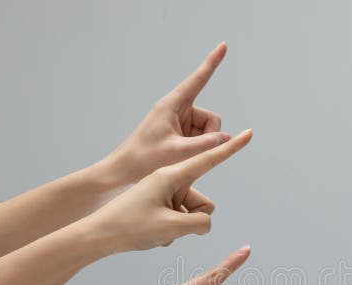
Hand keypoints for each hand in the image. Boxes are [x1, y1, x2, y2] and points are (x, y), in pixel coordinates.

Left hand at [84, 129, 251, 252]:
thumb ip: (200, 222)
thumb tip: (207, 221)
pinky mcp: (159, 201)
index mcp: (172, 174)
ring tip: (157, 231)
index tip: (250, 133)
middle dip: (196, 213)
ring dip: (183, 224)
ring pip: (192, 207)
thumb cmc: (130, 227)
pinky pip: (180, 215)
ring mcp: (163, 190)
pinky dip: (172, 228)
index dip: (231, 146)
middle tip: (172, 225)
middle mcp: (169, 177)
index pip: (209, 158)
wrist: (97, 234)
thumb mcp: (170, 227)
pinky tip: (152, 234)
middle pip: (202, 197)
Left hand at [108, 43, 231, 183]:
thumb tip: (227, 139)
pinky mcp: (180, 135)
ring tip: (181, 157)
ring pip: (208, 132)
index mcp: (172, 104)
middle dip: (209, 137)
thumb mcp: (177, 153)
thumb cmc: (144, 160)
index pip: (198, 79)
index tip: (223, 46)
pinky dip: (197, 150)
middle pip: (211, 120)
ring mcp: (180, 123)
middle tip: (190, 153)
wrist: (124, 172)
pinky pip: (201, 140)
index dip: (212, 63)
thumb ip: (206, 145)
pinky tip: (182, 158)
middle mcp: (177, 110)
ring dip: (202, 146)